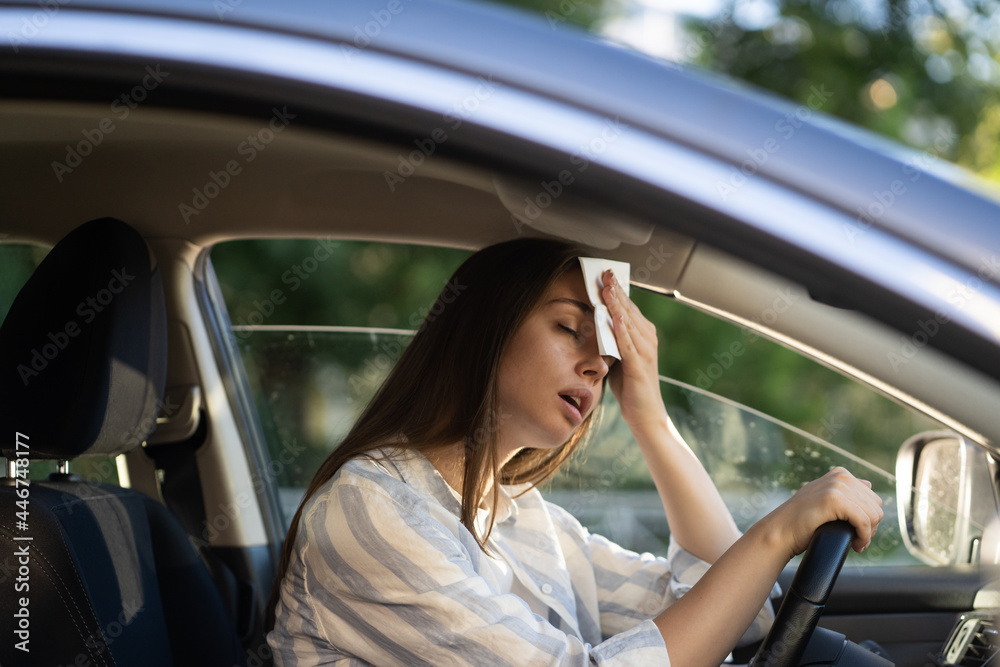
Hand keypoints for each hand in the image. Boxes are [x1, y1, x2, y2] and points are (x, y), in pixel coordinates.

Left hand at [600, 269, 668, 436]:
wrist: (646, 417)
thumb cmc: (631, 389)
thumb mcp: (618, 360)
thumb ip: (611, 342)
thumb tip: (596, 326)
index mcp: (643, 337)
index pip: (628, 308)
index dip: (617, 291)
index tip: (606, 274)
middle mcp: (648, 340)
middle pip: (629, 310)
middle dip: (617, 290)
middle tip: (605, 272)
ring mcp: (645, 352)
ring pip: (629, 322)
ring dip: (617, 304)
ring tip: (607, 287)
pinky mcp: (639, 366)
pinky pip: (628, 343)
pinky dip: (620, 328)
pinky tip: (613, 316)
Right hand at [762, 467, 883, 557]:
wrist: (781, 531)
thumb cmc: (802, 521)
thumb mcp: (824, 498)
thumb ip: (844, 489)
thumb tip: (868, 483)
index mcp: (840, 474)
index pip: (873, 499)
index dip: (869, 520)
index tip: (857, 533)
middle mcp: (841, 476)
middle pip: (876, 507)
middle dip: (871, 528)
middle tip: (857, 540)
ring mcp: (837, 486)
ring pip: (873, 515)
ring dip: (868, 535)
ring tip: (856, 543)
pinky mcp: (835, 500)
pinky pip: (864, 522)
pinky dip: (864, 537)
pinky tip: (856, 545)